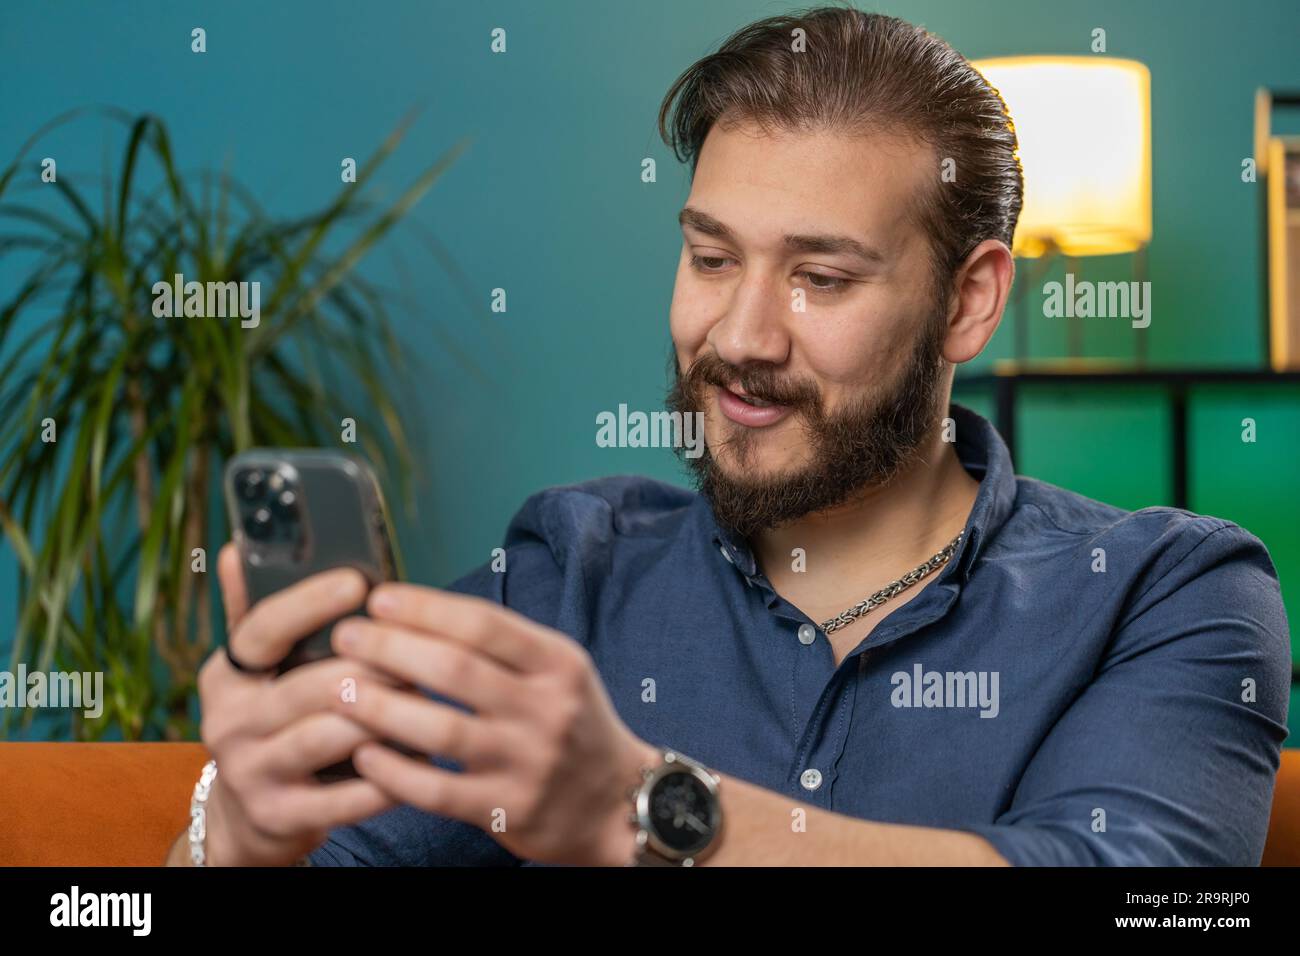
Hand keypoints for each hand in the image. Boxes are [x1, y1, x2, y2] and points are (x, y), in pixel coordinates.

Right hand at [194, 545, 401, 865]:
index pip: (262, 630)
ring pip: (332, 734)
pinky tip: (423, 756)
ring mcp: (252, 772)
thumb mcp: (253, 671)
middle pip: (312, 683)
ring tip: (428, 698)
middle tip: (423, 650)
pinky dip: (390, 774)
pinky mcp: (280, 816)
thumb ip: (252, 612)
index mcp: (227, 675)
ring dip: (387, 716)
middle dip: (375, 666)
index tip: (358, 582)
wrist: (249, 816)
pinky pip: (348, 794)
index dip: (309, 603)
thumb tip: (237, 547)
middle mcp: (230, 722)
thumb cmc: (271, 722)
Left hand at [329, 584, 660, 865]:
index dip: (424, 608)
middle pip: (455, 670)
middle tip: (346, 637)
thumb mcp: (557, 669)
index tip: (378, 600)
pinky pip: (436, 790)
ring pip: (440, 730)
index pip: (483, 623)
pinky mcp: (506, 810)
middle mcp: (546, 709)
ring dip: (379, 707)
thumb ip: (501, 644)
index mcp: (558, 663)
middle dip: (389, 648)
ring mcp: (527, 762)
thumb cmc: (572, 723)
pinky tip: (365, 755)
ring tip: (339, 690)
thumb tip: (419, 610)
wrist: (616, 801)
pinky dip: (394, 772)